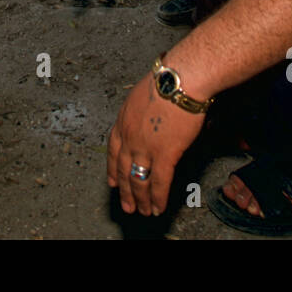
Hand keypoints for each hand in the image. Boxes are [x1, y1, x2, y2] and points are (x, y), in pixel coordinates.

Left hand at [107, 71, 204, 214]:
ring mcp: (144, 147)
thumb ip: (139, 113)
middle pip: (124, 170)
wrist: (178, 81)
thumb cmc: (166, 80)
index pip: (113, 151)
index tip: (113, 181)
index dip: (112, 169)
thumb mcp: (141, 95)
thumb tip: (147, 121)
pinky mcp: (164, 154)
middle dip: (125, 191)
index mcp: (123, 121)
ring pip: (138, 180)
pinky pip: (159, 182)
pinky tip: (159, 207)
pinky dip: (158, 198)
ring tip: (144, 211)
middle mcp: (129, 137)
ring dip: (141, 199)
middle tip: (127, 205)